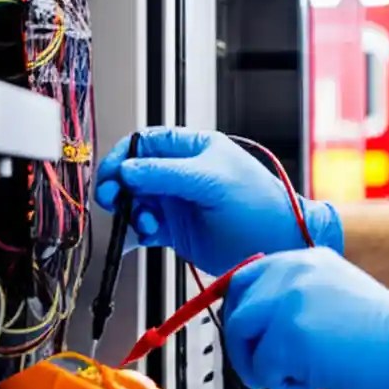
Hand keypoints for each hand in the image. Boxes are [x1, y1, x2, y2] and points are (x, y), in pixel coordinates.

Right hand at [95, 127, 343, 275]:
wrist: (278, 246)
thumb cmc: (258, 205)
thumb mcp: (211, 181)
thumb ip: (166, 174)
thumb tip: (126, 169)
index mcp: (192, 149)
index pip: (145, 143)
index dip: (123, 156)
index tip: (110, 175)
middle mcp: (180, 173)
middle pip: (134, 173)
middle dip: (119, 186)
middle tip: (112, 201)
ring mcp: (177, 202)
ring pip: (136, 201)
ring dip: (129, 212)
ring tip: (143, 224)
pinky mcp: (175, 230)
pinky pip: (144, 228)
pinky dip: (134, 233)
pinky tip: (137, 239)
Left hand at [222, 248, 388, 388]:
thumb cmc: (388, 339)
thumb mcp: (336, 298)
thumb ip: (295, 301)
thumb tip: (253, 326)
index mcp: (307, 259)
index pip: (245, 277)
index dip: (239, 312)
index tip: (245, 338)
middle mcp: (294, 271)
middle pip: (236, 309)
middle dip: (244, 347)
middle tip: (265, 371)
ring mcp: (290, 300)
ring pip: (242, 340)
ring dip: (264, 367)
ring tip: (303, 373)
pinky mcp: (290, 334)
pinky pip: (262, 369)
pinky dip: (284, 385)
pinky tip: (318, 378)